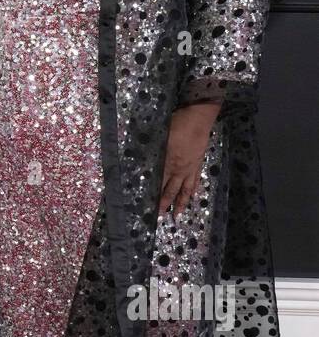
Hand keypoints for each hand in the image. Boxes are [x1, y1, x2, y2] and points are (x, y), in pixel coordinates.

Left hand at [158, 102, 221, 218]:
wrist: (198, 119)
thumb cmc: (177, 124)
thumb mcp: (160, 135)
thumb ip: (151, 148)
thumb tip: (138, 155)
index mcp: (168, 162)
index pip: (158, 182)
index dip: (153, 194)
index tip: (148, 205)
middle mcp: (179, 169)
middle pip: (170, 190)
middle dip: (164, 204)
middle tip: (159, 217)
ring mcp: (190, 168)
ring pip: (184, 190)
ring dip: (180, 203)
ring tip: (177, 215)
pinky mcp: (198, 165)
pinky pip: (195, 181)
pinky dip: (193, 191)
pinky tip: (192, 197)